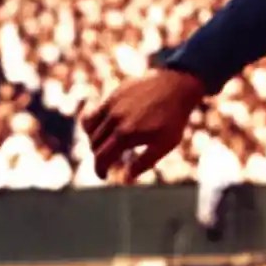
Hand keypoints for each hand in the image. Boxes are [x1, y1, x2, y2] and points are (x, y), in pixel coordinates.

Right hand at [81, 68, 205, 182]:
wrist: (176, 86)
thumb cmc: (173, 119)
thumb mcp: (164, 145)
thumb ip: (144, 163)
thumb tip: (125, 179)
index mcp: (126, 134)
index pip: (101, 158)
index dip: (100, 170)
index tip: (104, 176)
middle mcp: (114, 119)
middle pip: (94, 144)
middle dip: (100, 156)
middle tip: (111, 160)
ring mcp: (111, 105)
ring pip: (89, 128)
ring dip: (94, 140)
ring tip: (106, 145)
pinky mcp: (112, 95)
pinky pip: (94, 112)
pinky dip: (93, 123)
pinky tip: (104, 128)